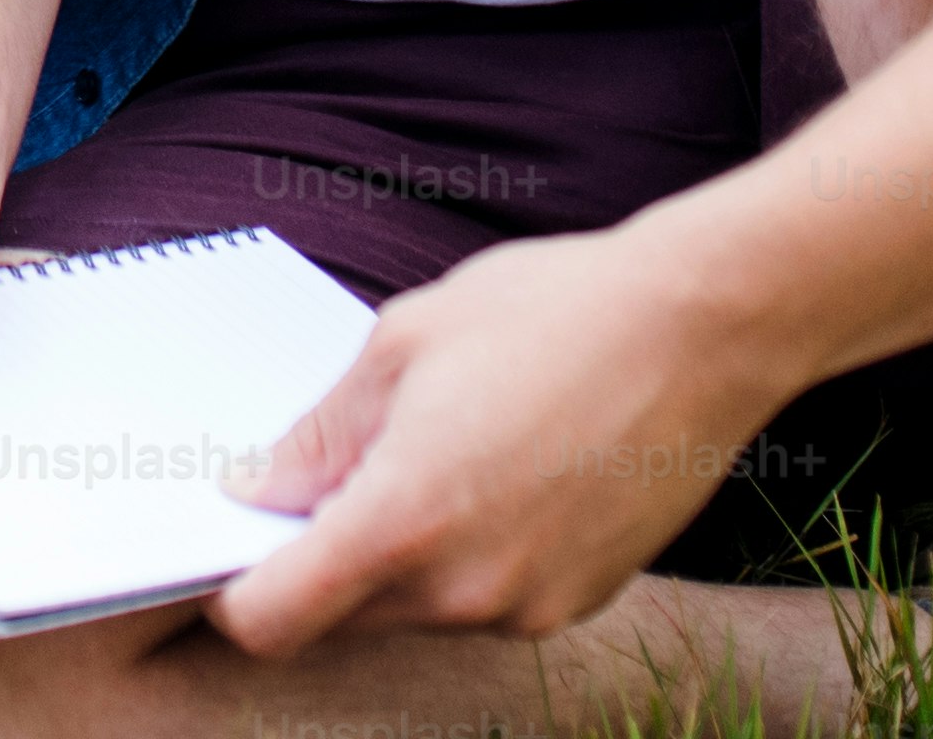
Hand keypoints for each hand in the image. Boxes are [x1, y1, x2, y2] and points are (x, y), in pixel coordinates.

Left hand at [212, 214, 795, 651]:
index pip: (273, 620)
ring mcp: (528, 606)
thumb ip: (317, 437)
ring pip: (415, 609)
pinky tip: (496, 469)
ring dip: (397, 554)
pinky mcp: (578, 603)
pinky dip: (465, 555)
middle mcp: (464, 589)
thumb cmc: (547, 312)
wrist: (702, 329)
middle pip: (341, 617)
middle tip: (326, 472)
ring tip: (432, 448)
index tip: (231, 545)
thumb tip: (255, 492)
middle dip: (317, 561)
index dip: (232, 593)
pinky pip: (484, 599)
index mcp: (403, 520)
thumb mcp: (401, 343)